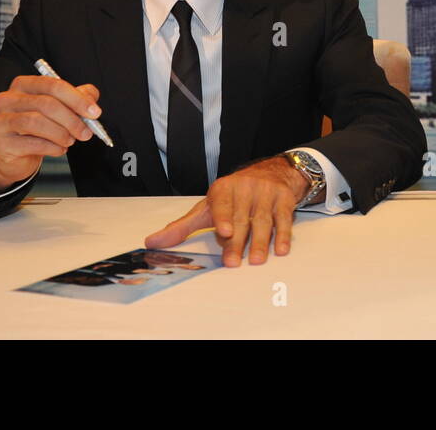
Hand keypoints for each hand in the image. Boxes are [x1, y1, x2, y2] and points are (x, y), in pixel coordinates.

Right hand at [0, 75, 101, 192]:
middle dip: (72, 119)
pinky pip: (31, 143)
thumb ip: (76, 98)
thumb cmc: (36, 128)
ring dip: (61, 134)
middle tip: (86, 132)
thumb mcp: (58, 109)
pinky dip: (52, 147)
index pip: (52, 85)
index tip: (94, 112)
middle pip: (46, 104)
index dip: (77, 99)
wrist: (14, 156)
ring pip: (36, 122)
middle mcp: (7, 99)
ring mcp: (0, 120)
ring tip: (70, 141)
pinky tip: (59, 149)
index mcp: (23, 85)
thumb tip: (91, 98)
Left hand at [144, 157, 308, 266]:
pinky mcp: (284, 199)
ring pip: (263, 220)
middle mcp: (245, 188)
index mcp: (223, 190)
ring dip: (261, 242)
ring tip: (257, 260)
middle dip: (238, 242)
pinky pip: (284, 219)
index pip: (222, 204)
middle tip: (233, 262)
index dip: (223, 217)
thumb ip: (181, 227)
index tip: (224, 231)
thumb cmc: (233, 196)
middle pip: (241, 218)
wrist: (270, 173)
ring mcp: (266, 193)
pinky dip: (283, 234)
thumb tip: (151, 243)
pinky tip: (281, 249)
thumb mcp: (206, 208)